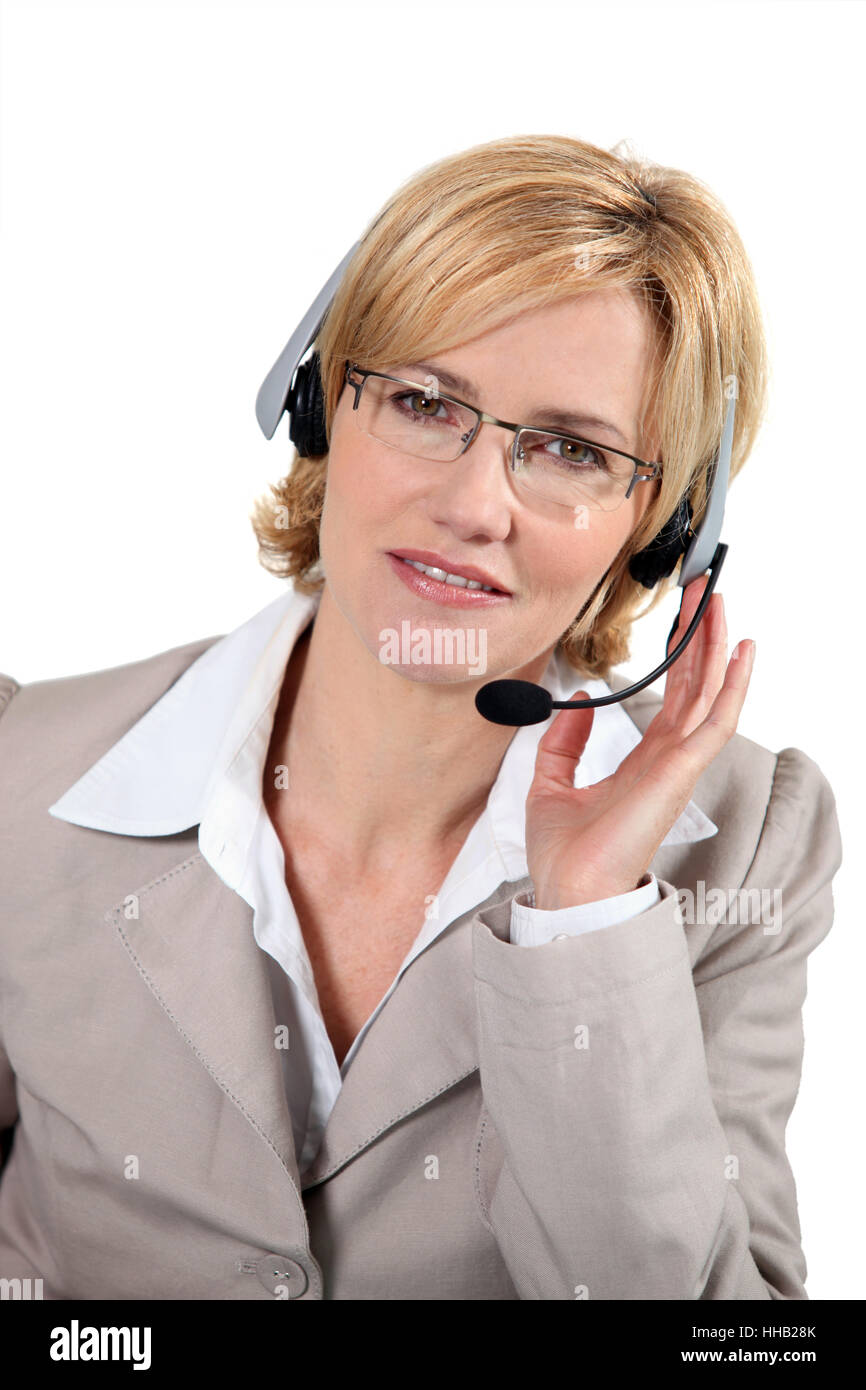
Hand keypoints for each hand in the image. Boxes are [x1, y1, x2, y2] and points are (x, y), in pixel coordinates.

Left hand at [524, 577, 754, 910]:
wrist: (566, 890)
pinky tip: (740, 651)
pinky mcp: (680, 773)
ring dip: (716, 646)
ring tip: (719, 603)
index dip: (680, 653)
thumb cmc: (563, 853)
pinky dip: (732, 686)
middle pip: (696, 685)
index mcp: (644, 760)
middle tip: (702, 590)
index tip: (681, 614)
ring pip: (710, 694)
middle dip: (700, 636)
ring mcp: (679, 765)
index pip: (674, 695)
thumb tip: (573, 703)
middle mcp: (668, 759)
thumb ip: (564, 742)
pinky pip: (715, 722)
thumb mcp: (550, 782)